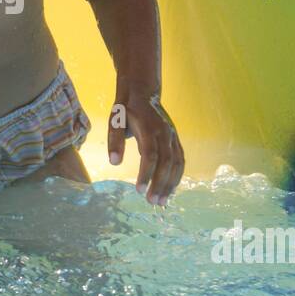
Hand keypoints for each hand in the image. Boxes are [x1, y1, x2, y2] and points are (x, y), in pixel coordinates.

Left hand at [108, 83, 183, 205]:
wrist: (143, 93)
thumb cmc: (126, 109)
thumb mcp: (115, 121)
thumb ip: (114, 141)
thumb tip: (114, 163)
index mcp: (149, 128)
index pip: (150, 155)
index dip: (146, 173)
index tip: (139, 191)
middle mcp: (165, 133)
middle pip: (166, 162)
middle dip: (160, 184)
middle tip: (152, 202)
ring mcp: (172, 137)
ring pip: (176, 163)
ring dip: (171, 184)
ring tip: (161, 202)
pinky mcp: (175, 140)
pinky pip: (180, 160)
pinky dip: (177, 176)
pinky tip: (170, 190)